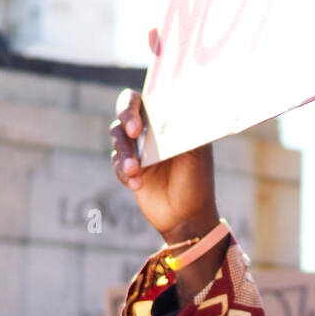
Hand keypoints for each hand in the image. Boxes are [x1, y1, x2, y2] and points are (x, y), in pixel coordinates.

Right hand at [110, 80, 219, 246]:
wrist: (187, 217)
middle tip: (132, 133)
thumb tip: (178, 102)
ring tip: (134, 172)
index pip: (145, 99)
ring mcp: (138, 149)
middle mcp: (150, 130)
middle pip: (124, 112)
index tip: (139, 124)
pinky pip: (117, 163)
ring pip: (118, 138)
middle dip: (125, 119)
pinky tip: (137, 185)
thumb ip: (184, 127)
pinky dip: (124, 172)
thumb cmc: (197, 181)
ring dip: (124, 153)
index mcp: (167, 120)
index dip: (134, 105)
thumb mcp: (196, 152)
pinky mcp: (128, 169)